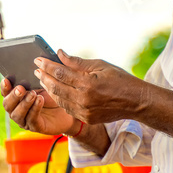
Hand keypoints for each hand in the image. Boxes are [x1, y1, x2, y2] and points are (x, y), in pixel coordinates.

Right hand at [0, 77, 77, 135]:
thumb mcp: (43, 83)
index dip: (4, 87)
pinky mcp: (35, 127)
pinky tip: (40, 100)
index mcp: (15, 96)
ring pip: (17, 114)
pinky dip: (34, 109)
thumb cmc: (52, 94)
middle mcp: (16, 109)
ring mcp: (24, 119)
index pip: (5, 92)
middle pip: (7, 104)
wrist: (67, 110)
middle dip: (13, 96)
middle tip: (21, 88)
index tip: (6, 80)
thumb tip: (36, 62)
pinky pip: (31, 119)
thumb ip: (36, 75)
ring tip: (33, 94)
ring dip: (24, 103)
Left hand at [34, 49, 149, 124]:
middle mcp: (84, 99)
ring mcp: (85, 111)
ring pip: (59, 99)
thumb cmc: (120, 80)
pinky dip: (59, 99)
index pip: (60, 73)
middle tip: (36, 69)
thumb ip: (77, 62)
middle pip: (56, 87)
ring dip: (49, 89)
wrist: (136, 102)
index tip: (38, 60)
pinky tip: (54, 91)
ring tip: (42, 79)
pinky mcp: (86, 118)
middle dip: (44, 77)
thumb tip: (60, 54)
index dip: (47, 65)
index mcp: (88, 83)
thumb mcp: (100, 65)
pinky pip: (67, 108)